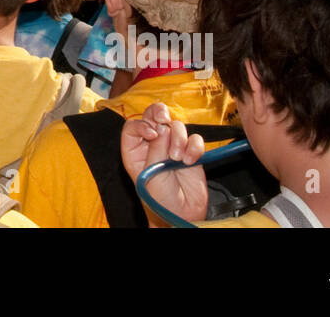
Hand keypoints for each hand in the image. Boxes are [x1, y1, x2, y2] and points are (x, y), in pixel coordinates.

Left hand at [120, 102, 208, 224]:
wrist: (181, 215)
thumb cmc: (159, 199)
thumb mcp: (150, 173)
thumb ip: (155, 149)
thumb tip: (162, 127)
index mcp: (136, 150)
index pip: (133, 126)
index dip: (141, 124)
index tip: (151, 134)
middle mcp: (153, 145)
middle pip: (154, 116)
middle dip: (159, 113)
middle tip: (164, 119)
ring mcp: (173, 147)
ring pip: (176, 126)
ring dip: (179, 138)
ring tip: (178, 158)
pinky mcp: (192, 153)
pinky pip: (195, 139)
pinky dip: (194, 147)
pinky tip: (190, 161)